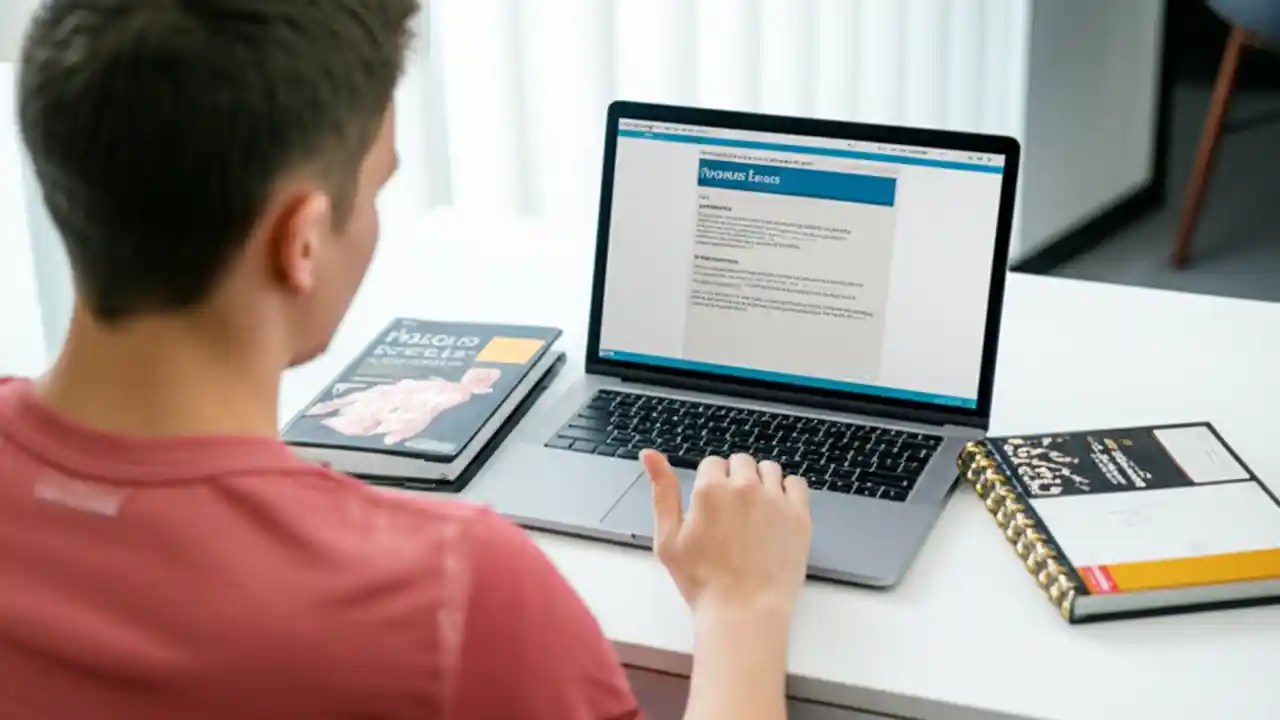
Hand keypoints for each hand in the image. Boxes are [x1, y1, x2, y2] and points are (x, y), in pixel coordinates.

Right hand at [642, 451, 811, 619]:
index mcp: (710, 490)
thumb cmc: (702, 582)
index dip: (709, 483)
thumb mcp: (668, 539)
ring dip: (761, 481)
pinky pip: (797, 484)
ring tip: (755, 511)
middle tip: (732, 511)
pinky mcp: (799, 515)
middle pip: (741, 462)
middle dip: (735, 479)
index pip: (712, 463)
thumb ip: (662, 492)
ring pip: (769, 469)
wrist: (744, 612)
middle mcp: (745, 486)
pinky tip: (778, 511)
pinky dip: (787, 491)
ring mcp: (775, 499)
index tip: (712, 506)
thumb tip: (650, 453)